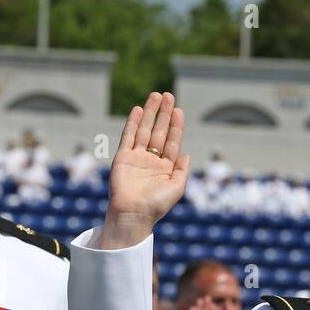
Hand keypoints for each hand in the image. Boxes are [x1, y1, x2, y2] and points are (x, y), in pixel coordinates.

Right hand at [101, 92, 190, 249]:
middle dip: (163, 114)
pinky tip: (138, 109)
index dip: (175, 125)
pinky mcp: (122, 157)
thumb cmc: (156, 205)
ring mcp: (136, 157)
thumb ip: (182, 170)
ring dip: (150, 113)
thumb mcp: (177, 187)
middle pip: (158, 131)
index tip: (178, 110)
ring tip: (155, 96)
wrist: (133, 214)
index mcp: (165, 167)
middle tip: (168, 96)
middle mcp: (151, 160)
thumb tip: (186, 153)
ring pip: (144, 130)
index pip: (172, 141)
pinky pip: (128, 136)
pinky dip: (133, 123)